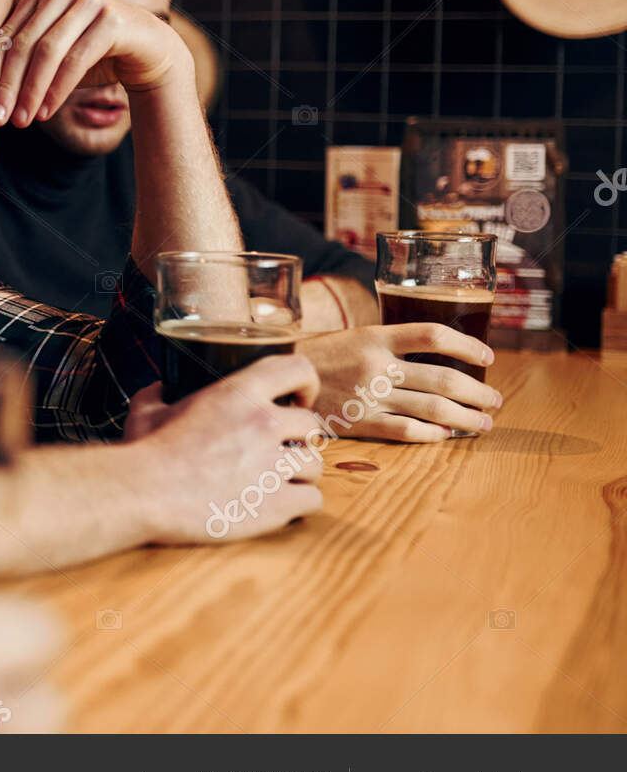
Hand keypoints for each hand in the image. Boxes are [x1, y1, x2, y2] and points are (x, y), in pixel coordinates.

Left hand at [0, 0, 190, 127]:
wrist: (145, 50)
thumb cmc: (91, 54)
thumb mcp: (51, 58)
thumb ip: (21, 63)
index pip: (8, 33)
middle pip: (25, 44)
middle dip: (8, 84)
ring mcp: (88, 0)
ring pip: (48, 52)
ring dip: (31, 91)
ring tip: (22, 120)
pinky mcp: (111, 18)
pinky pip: (76, 59)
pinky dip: (58, 89)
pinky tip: (46, 112)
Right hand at [122, 355, 325, 543]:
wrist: (141, 494)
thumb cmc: (144, 452)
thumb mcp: (147, 411)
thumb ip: (158, 394)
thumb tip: (160, 388)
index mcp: (237, 393)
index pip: (298, 369)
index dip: (306, 384)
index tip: (297, 400)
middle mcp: (263, 424)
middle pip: (312, 426)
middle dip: (299, 440)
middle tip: (279, 451)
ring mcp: (273, 465)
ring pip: (316, 465)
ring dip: (299, 474)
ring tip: (275, 483)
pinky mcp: (277, 504)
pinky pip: (313, 500)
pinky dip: (300, 504)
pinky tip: (279, 506)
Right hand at [295, 323, 501, 440]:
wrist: (276, 381)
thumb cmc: (318, 357)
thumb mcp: (352, 337)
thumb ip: (389, 344)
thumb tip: (436, 355)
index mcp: (375, 337)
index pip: (434, 335)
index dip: (468, 346)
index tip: (487, 357)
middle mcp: (377, 366)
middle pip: (443, 378)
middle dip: (477, 392)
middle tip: (494, 399)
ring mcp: (370, 397)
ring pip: (433, 409)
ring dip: (466, 417)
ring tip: (483, 422)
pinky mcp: (361, 423)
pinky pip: (407, 432)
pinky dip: (433, 435)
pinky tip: (445, 435)